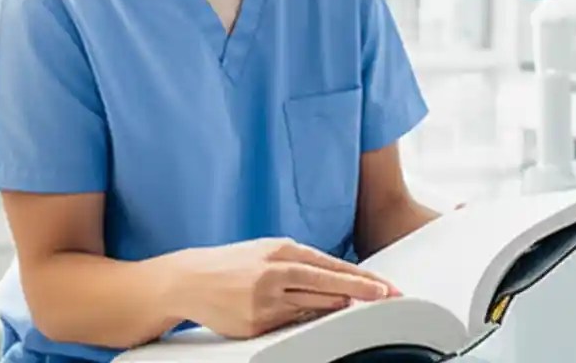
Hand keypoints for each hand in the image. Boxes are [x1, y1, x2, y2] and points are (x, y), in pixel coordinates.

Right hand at [172, 237, 400, 338]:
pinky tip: (303, 311)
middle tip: (385, 297)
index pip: (332, 266)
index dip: (362, 279)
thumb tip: (338, 278)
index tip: (384, 287)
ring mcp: (265, 301)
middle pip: (330, 287)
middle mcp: (276, 273)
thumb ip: (302, 263)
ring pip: (315, 308)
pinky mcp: (255, 324)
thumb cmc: (234, 264)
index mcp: (282, 251)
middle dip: (361, 293)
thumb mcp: (269, 251)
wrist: (189, 280)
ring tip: (345, 303)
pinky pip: (293, 324)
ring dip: (333, 306)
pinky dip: (304, 318)